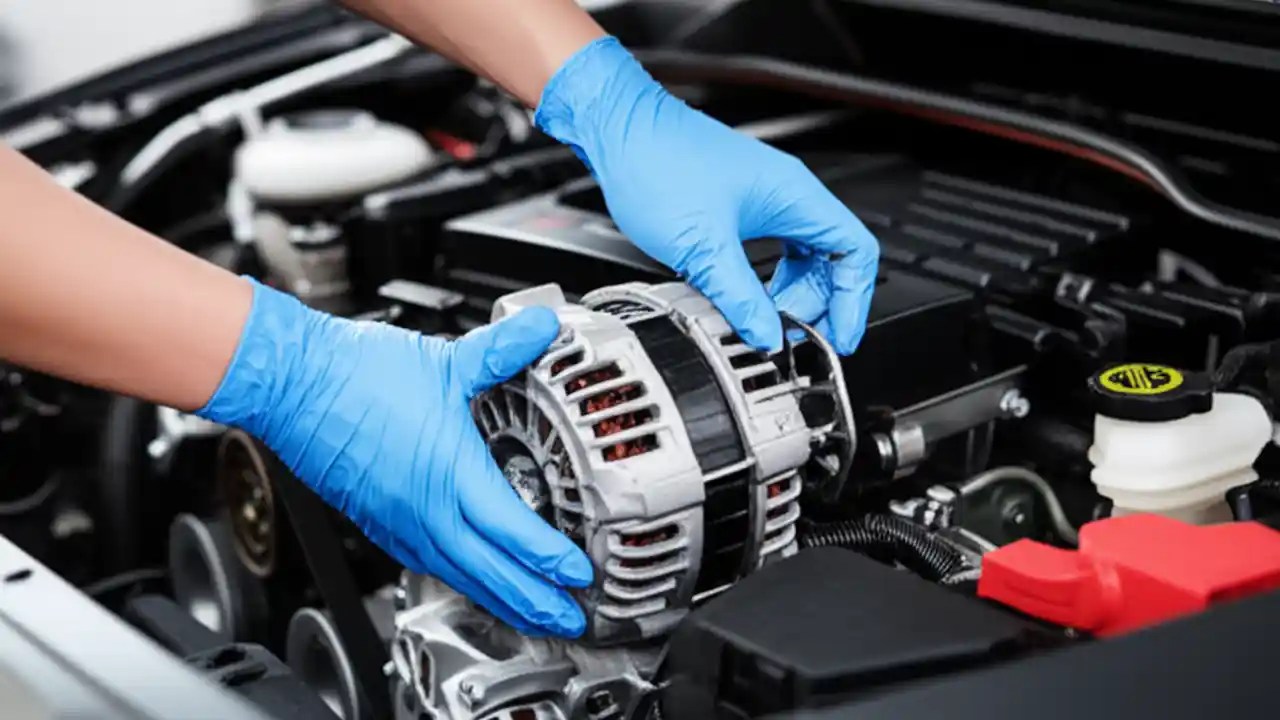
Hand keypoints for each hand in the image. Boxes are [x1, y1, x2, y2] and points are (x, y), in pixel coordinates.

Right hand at [197, 280, 591, 636]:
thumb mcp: (445, 360)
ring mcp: (398, 522)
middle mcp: (424, 510)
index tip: (581, 576)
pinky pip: (428, 564)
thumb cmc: (353, 374)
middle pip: (490, 572)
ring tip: (532, 615)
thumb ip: (502, 349)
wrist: (290, 383)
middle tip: (570, 622)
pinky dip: (461, 581)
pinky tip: (474, 581)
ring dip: (500, 600)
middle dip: (536, 601)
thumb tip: (542, 328)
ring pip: (458, 575)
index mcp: (448, 474)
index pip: (513, 532)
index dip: (551, 560)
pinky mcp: (378, 521)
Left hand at [535, 37, 879, 354]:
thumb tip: (766, 335)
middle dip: (816, 304)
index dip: (853, 301)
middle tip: (792, 337)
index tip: (839, 337)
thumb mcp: (702, 248)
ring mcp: (764, 199)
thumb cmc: (656, 162)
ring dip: (790, 294)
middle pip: (830, 260)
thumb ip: (740, 298)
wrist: (616, 129)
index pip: (855, 253)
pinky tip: (745, 298)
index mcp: (795, 197)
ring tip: (769, 324)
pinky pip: (770, 250)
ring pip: (799, 257)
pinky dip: (765, 280)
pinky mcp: (737, 205)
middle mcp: (787, 195)